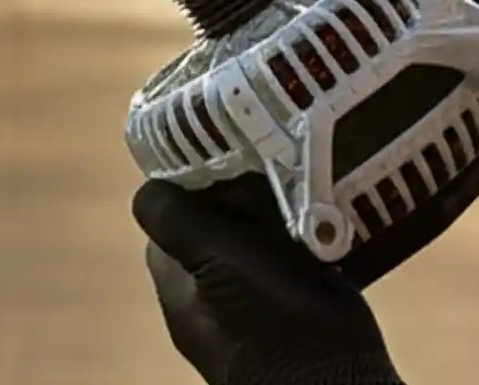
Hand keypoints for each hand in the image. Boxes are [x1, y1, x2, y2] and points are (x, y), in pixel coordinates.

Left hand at [133, 178, 403, 384]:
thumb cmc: (273, 323)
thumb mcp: (214, 258)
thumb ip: (174, 221)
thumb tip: (147, 190)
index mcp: (179, 289)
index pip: (168, 219)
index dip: (190, 185)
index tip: (225, 156)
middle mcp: (209, 305)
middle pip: (215, 229)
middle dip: (243, 199)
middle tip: (275, 170)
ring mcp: (252, 316)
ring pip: (259, 247)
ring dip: (281, 219)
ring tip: (308, 195)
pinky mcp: (295, 321)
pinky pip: (295, 268)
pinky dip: (311, 245)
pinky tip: (331, 232)